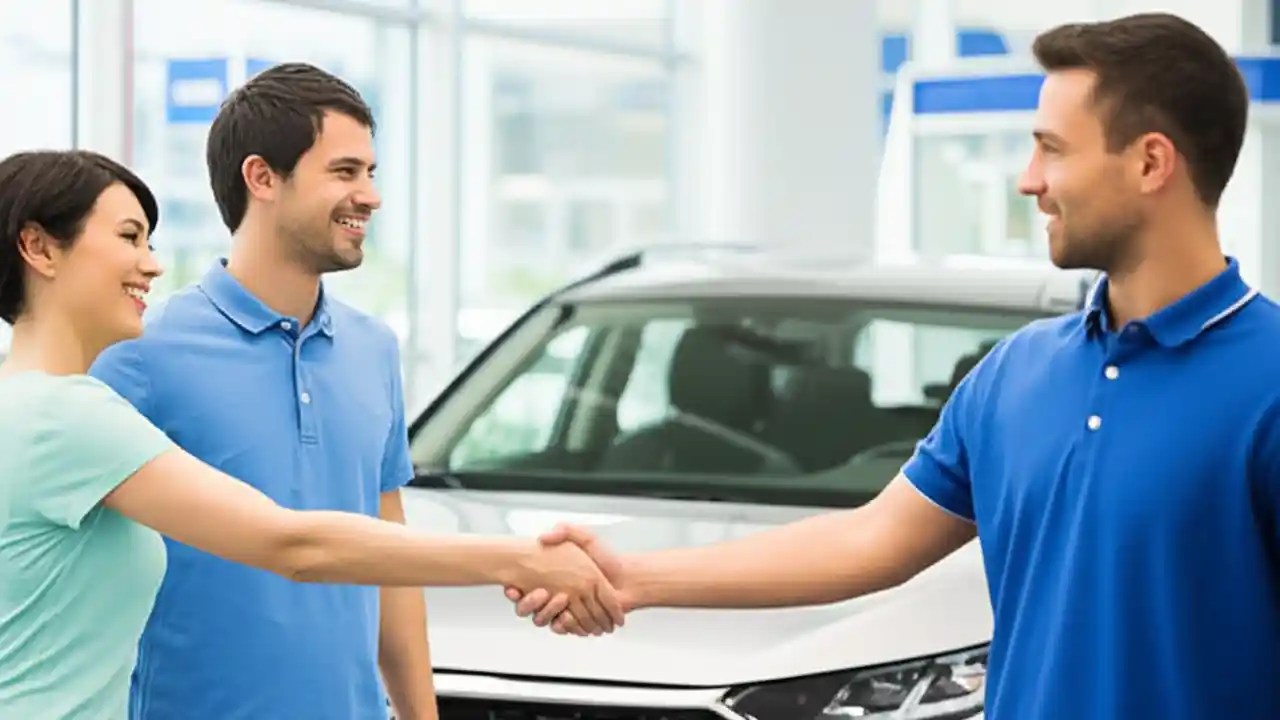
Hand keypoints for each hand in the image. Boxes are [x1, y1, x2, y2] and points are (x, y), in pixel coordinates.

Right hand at [509, 538, 623, 635]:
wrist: (628, 579)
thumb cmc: (608, 559)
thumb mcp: (585, 538)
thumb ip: (565, 531)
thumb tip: (543, 536)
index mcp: (553, 576)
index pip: (523, 586)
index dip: (513, 590)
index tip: (511, 588)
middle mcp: (554, 594)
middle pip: (527, 606)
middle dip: (526, 603)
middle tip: (534, 593)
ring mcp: (564, 610)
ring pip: (541, 619)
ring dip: (545, 612)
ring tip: (557, 601)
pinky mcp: (575, 622)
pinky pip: (561, 627)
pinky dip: (562, 624)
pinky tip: (565, 617)